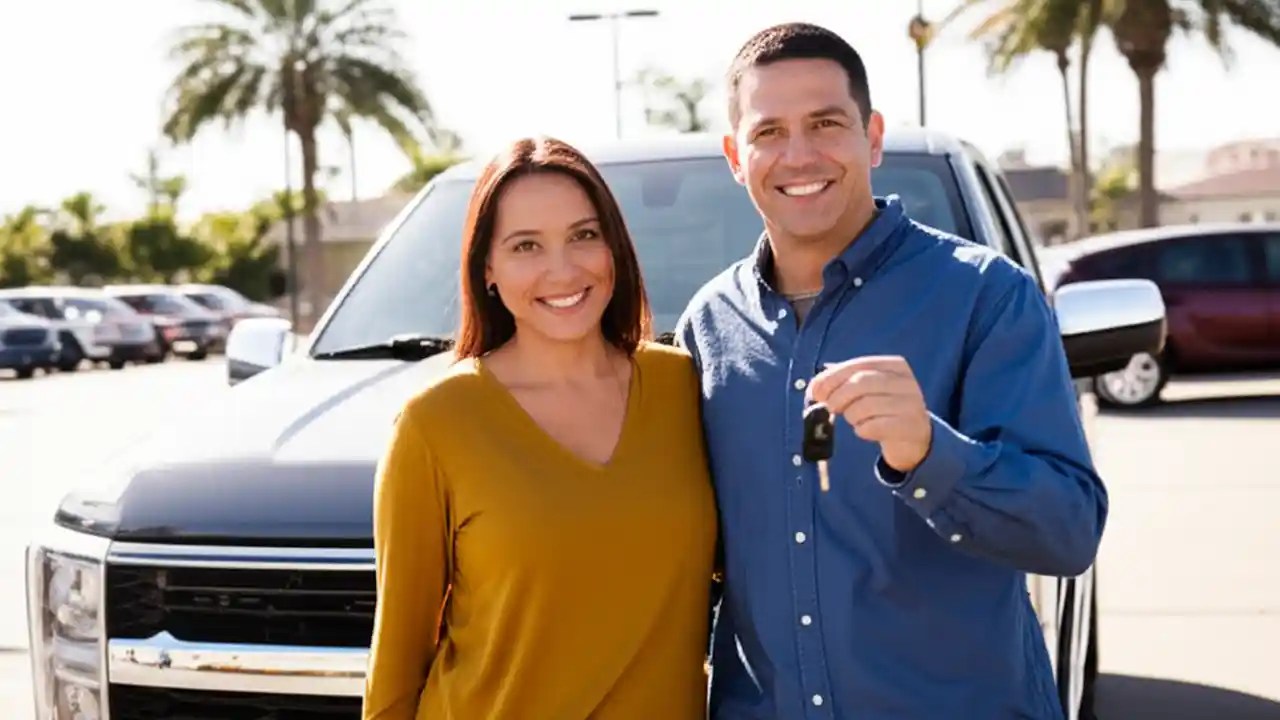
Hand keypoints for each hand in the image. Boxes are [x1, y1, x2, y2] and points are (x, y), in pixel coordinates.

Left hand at [807, 355, 931, 472]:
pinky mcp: (909, 428)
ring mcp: (911, 405)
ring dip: (851, 416)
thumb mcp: (868, 389)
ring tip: (856, 420)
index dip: (831, 378)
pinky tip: (866, 430)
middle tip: (831, 408)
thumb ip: (843, 381)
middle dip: (837, 396)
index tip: (816, 392)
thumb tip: (816, 385)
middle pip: (860, 383)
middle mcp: (907, 382)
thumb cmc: (884, 410)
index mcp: (896, 366)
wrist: (915, 439)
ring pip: (865, 406)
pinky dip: (862, 430)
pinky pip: (873, 427)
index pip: (858, 365)